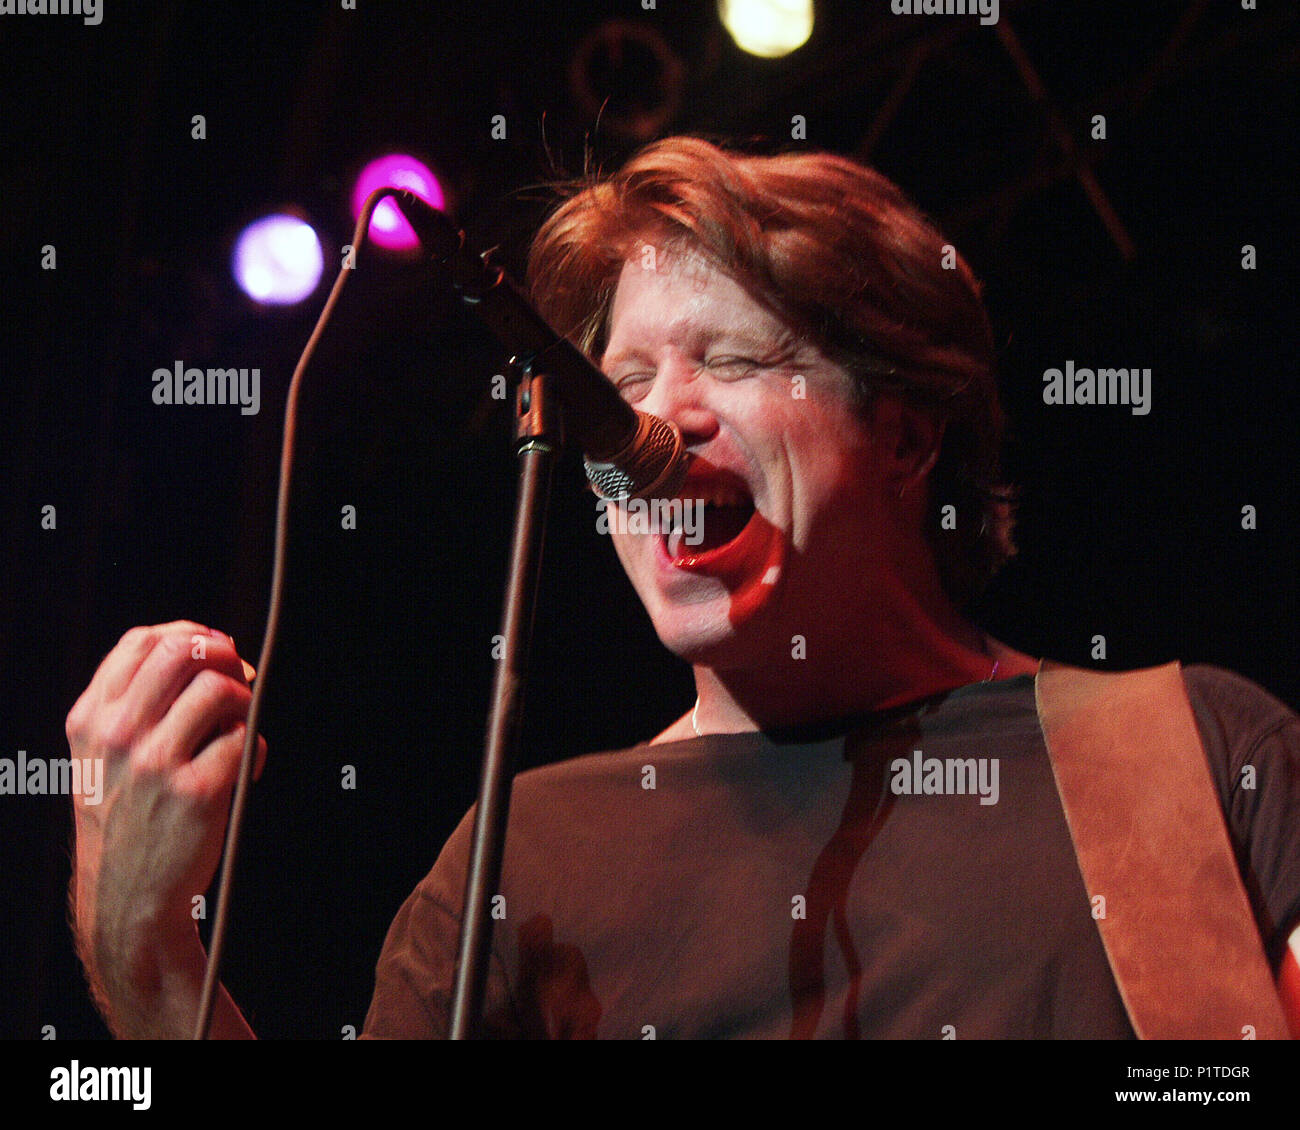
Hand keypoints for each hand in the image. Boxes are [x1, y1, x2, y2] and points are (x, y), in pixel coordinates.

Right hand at [65, 621, 265, 1031]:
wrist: (126, 897)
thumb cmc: (127, 817)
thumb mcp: (102, 756)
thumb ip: (135, 702)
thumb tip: (211, 647)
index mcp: (91, 719)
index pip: (142, 641)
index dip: (190, 635)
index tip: (213, 650)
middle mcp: (118, 735)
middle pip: (185, 652)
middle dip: (224, 656)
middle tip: (239, 678)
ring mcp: (156, 763)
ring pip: (221, 689)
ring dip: (244, 703)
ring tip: (239, 730)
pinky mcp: (198, 791)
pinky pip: (249, 739)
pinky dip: (256, 749)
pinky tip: (242, 771)